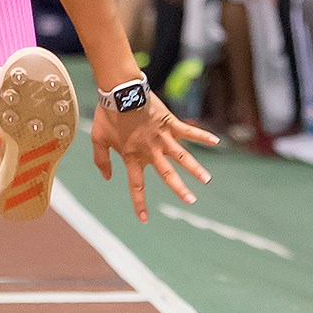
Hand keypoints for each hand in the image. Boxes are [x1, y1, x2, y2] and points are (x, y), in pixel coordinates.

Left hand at [92, 92, 217, 222]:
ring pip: (182, 156)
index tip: (144, 219)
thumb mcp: (97, 139)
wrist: (119, 92)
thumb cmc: (107, 115)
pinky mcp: (170, 123)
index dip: (139, 203)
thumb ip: (101, 160)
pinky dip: (202, 136)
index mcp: (132, 156)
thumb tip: (107, 178)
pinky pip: (188, 131)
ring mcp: (162, 137)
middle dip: (179, 189)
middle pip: (167, 174)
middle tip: (191, 201)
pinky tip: (215, 142)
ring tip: (207, 180)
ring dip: (195, 168)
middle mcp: (150, 151)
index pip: (136, 185)